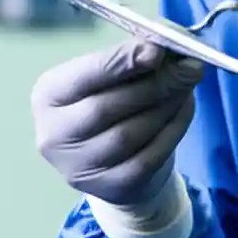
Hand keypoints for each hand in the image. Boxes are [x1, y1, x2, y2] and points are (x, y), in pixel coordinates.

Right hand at [31, 39, 203, 205]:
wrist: (114, 161)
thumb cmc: (111, 102)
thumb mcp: (112, 76)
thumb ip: (134, 59)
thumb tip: (174, 49)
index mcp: (48, 95)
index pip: (85, 76)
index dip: (121, 62)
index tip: (157, 50)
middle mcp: (54, 134)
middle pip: (106, 108)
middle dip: (154, 84)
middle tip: (188, 68)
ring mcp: (79, 167)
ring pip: (130, 134)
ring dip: (167, 105)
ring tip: (187, 85)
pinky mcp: (110, 188)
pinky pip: (149, 157)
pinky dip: (173, 129)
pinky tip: (183, 109)